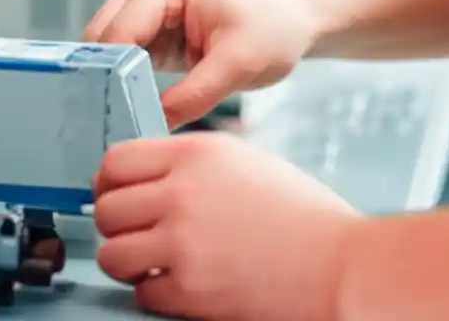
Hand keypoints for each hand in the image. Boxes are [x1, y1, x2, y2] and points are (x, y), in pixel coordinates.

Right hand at [83, 0, 319, 127]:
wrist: (297, 19)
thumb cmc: (275, 28)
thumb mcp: (236, 67)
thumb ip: (192, 96)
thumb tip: (153, 124)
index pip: (115, 34)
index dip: (111, 75)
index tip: (116, 113)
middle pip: (100, 39)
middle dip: (107, 77)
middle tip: (118, 118)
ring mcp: (148, 3)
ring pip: (108, 48)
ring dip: (116, 78)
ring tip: (129, 113)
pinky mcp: (154, 25)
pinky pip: (126, 54)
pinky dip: (128, 78)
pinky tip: (140, 102)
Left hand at [93, 134, 362, 320]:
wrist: (343, 268)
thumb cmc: (304, 218)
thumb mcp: (244, 163)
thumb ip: (191, 164)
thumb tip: (143, 177)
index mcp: (196, 154)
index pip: (115, 161)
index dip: (108, 183)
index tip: (115, 197)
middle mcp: (182, 193)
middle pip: (105, 209)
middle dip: (117, 227)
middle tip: (137, 236)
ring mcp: (183, 242)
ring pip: (111, 254)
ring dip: (128, 263)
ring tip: (152, 265)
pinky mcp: (190, 290)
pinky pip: (141, 293)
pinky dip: (154, 295)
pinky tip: (180, 286)